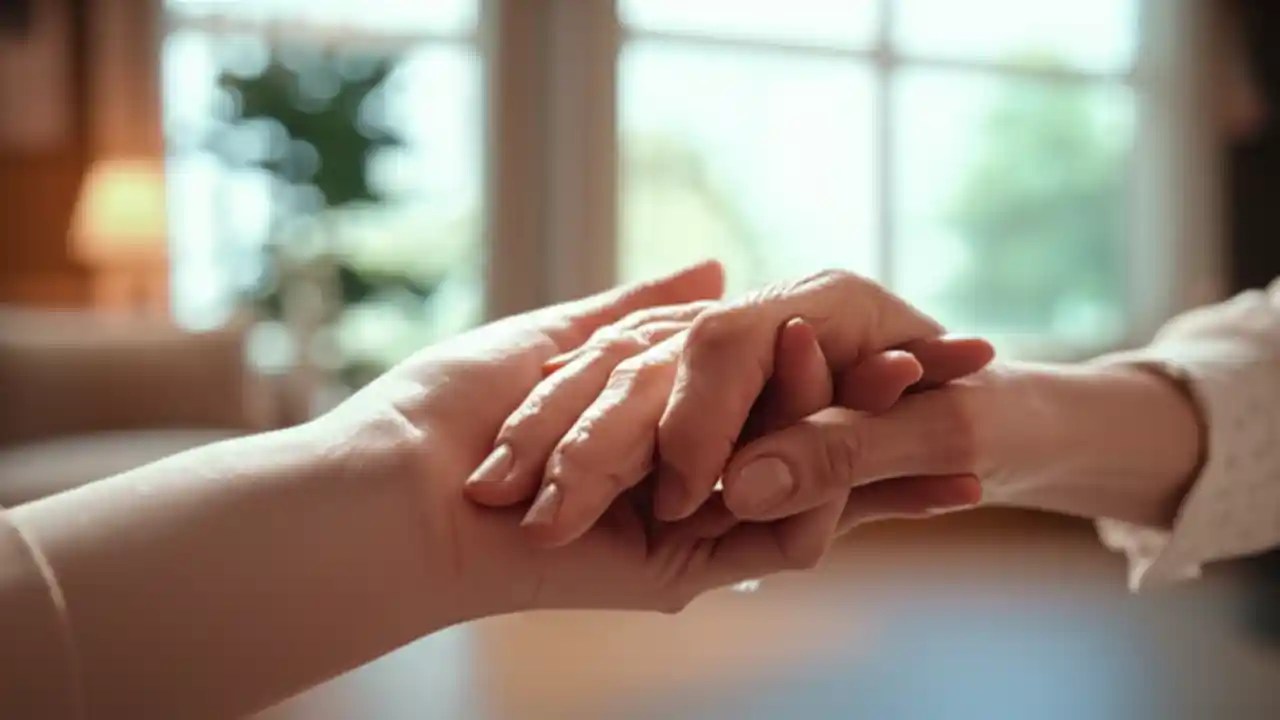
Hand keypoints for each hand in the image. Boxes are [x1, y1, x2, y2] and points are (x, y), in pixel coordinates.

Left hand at [321, 262, 981, 618]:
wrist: (405, 489)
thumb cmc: (464, 404)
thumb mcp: (562, 335)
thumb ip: (641, 310)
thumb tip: (713, 269)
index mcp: (651, 417)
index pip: (768, 383)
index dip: (841, 358)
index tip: (919, 331)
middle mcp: (679, 471)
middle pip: (803, 435)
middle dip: (885, 404)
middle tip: (970, 361)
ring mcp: (686, 523)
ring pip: (808, 481)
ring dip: (888, 447)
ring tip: (968, 403)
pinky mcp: (684, 569)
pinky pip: (782, 535)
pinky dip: (849, 487)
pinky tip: (923, 461)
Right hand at [721, 362, 1204, 528]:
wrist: (1046, 438)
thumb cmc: (1014, 420)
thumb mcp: (941, 436)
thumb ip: (839, 454)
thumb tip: (740, 488)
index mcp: (831, 299)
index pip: (726, 341)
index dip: (697, 418)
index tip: (685, 497)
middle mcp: (797, 324)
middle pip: (697, 372)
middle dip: (684, 446)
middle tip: (680, 521)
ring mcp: (784, 373)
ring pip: (709, 418)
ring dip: (705, 473)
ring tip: (698, 524)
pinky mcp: (785, 421)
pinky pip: (744, 453)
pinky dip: (745, 495)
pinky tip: (755, 522)